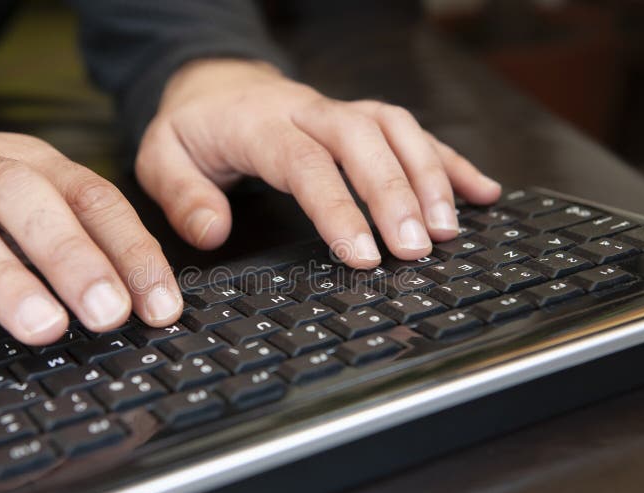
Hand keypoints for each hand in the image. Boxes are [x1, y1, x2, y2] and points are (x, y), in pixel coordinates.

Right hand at [0, 126, 182, 358]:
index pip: (93, 198)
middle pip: (26, 199)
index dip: (132, 250)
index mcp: (31, 165)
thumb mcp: (34, 196)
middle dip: (73, 256)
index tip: (161, 306)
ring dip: (2, 278)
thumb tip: (142, 298)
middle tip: (108, 313)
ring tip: (43, 327)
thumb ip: (81, 235)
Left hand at [137, 59, 500, 266]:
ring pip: (397, 130)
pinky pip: (414, 132)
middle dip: (397, 195)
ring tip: (450, 230)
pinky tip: (481, 192)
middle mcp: (310, 112)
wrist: (215, 86)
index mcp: (261, 125)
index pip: (307, 165)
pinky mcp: (363, 119)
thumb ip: (182, 195)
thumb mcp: (161, 157)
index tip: (364, 255)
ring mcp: (342, 111)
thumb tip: (213, 232)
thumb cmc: (194, 129)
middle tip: (419, 248)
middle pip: (364, 142)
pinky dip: (450, 161)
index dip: (340, 210)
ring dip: (431, 177)